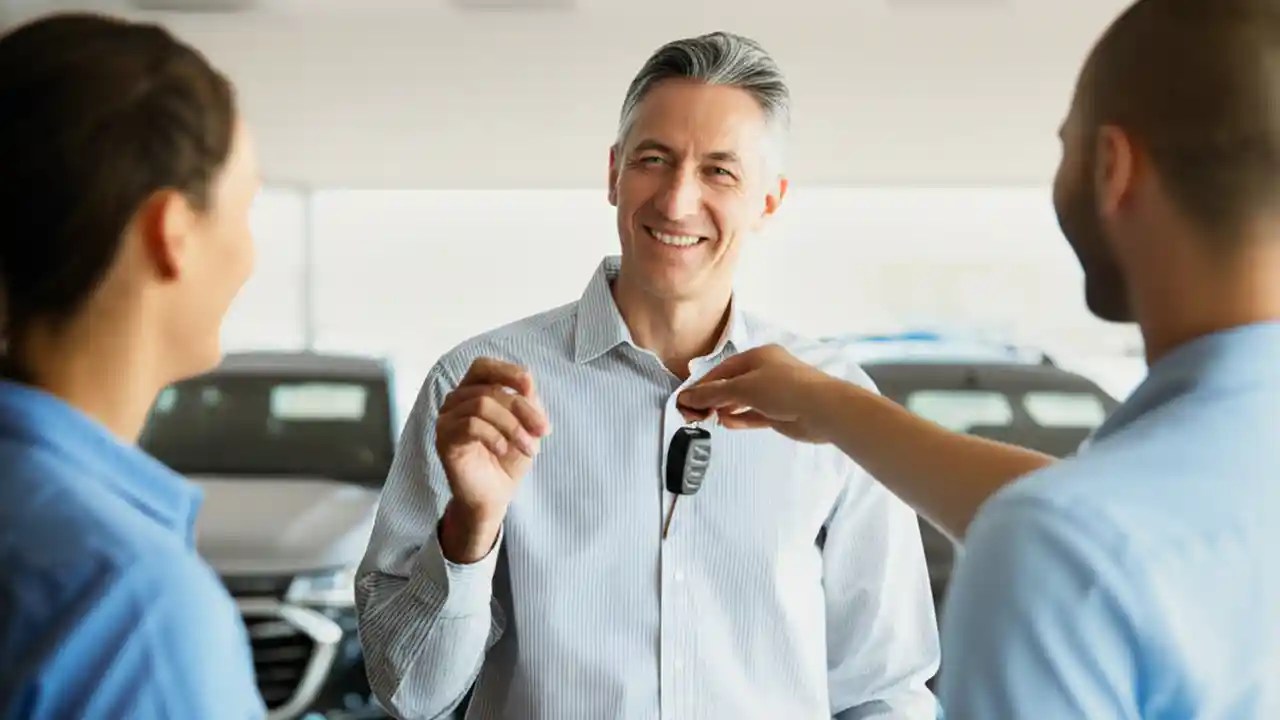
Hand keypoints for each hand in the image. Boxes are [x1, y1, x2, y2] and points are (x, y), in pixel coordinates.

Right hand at [435, 357, 550, 561]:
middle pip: (490, 389)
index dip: (507, 371)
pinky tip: (503, 450)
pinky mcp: (444, 440)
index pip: (483, 366)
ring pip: (481, 404)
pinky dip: (494, 436)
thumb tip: (526, 382)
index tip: (530, 389)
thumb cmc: (508, 458)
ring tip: (529, 448)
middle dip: (522, 409)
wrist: (494, 495)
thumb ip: (526, 400)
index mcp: (473, 390)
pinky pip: (470, 425)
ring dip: (512, 426)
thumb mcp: (526, 425)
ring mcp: (446, 419)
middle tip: (542, 431)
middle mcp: (455, 400)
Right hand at [677, 344, 837, 443]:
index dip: (703, 383)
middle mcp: (766, 371)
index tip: (686, 399)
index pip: (723, 369)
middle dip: (713, 397)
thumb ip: (713, 393)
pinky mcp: (780, 412)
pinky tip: (725, 423)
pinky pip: (753, 414)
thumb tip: (686, 397)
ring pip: (742, 400)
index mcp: (758, 356)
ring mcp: (774, 393)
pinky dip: (739, 418)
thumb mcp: (743, 387)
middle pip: (732, 384)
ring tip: (708, 418)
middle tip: (694, 412)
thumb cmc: (783, 389)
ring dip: (725, 408)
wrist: (822, 409)